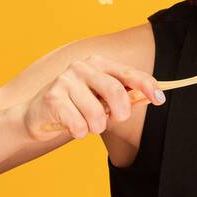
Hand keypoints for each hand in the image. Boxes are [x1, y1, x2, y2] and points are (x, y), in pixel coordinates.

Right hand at [20, 54, 163, 141]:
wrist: (37, 116)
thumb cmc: (75, 107)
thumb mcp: (101, 99)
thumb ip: (124, 96)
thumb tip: (153, 96)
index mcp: (97, 63)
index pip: (128, 73)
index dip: (147, 85)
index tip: (160, 99)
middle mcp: (81, 67)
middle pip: (116, 92)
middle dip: (120, 113)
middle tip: (114, 119)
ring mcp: (65, 80)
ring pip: (97, 114)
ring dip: (96, 127)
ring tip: (86, 124)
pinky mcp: (53, 98)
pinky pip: (79, 125)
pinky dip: (80, 132)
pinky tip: (72, 126)